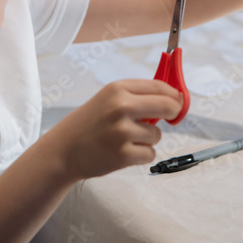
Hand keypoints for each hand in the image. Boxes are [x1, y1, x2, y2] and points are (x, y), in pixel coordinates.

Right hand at [42, 80, 182, 180]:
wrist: (64, 150)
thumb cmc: (89, 124)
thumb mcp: (108, 100)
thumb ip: (137, 96)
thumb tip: (174, 98)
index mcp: (117, 89)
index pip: (159, 86)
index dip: (174, 95)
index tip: (178, 101)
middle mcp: (120, 107)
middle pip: (167, 106)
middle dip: (174, 112)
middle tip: (172, 117)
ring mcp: (122, 131)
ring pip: (157, 134)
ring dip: (148, 139)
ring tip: (126, 140)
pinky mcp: (123, 154)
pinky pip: (150, 153)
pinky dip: (141, 155)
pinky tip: (124, 153)